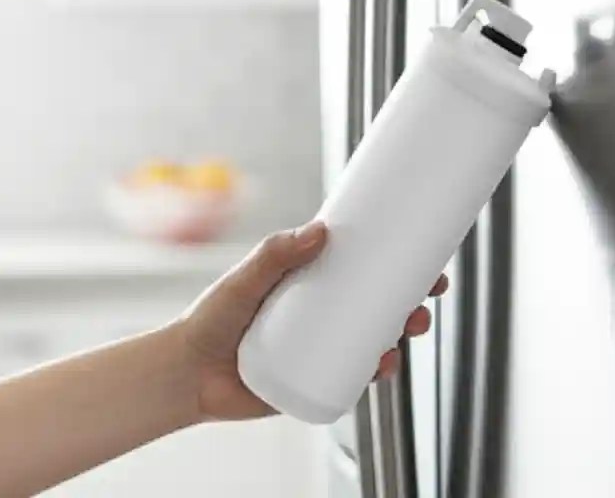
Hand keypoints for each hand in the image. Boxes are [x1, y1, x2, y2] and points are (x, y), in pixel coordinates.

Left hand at [177, 221, 448, 421]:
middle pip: (380, 307)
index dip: (400, 265)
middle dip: (413, 302)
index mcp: (313, 285)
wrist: (186, 375)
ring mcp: (322, 350)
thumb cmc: (211, 319)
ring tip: (407, 331)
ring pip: (375, 342)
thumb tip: (319, 231)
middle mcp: (323, 316)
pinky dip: (376, 372)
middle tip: (427, 297)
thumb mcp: (245, 279)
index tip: (428, 258)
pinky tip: (386, 365)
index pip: (364, 270)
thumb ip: (275, 254)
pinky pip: (354, 378)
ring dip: (402, 336)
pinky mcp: (315, 382)